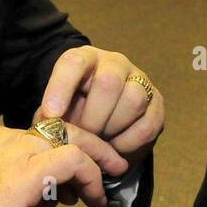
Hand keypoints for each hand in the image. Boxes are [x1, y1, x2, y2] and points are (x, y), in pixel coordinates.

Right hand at [0, 122, 127, 206]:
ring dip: (98, 162)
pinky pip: (74, 160)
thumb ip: (9, 188)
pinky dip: (92, 176)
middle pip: (58, 129)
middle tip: (111, 166)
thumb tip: (42, 197)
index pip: (36, 136)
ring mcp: (13, 151)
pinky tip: (94, 197)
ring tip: (108, 186)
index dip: (60, 154)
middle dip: (90, 146)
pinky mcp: (26, 172)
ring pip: (72, 139)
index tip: (74, 181)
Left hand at [37, 46, 164, 170]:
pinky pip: (148, 124)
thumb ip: (50, 117)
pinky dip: (129, 142)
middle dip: (93, 117)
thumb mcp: (58, 110)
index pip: (74, 63)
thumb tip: (49, 126)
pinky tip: (115, 147)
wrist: (104, 122)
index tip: (51, 114)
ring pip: (133, 99)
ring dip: (113, 127)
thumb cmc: (75, 112)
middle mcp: (115, 63)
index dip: (61, 88)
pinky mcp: (157, 103)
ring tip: (100, 141)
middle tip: (83, 135)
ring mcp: (140, 80)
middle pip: (109, 82)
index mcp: (85, 59)